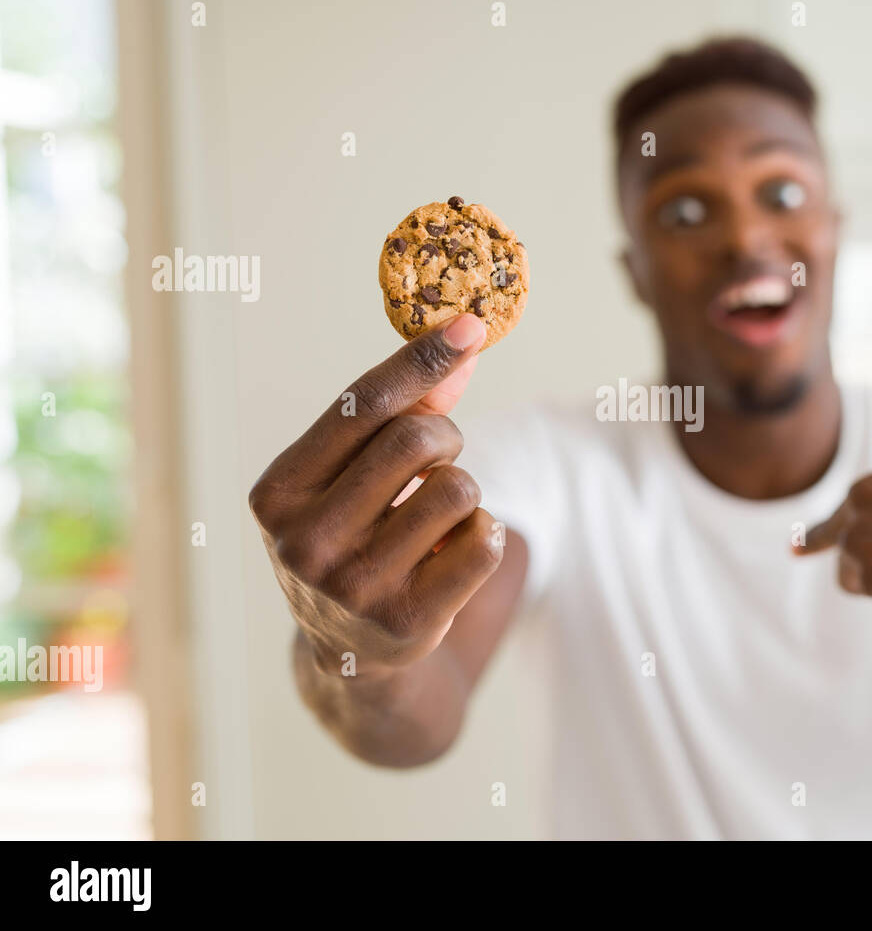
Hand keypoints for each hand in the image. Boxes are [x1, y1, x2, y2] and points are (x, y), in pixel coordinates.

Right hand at [248, 313, 502, 678]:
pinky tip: (454, 553)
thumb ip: (402, 411)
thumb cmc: (353, 539)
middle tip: (440, 454)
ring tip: (440, 514)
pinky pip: (485, 542)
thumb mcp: (351, 477)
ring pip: (459, 489)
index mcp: (277, 493)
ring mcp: (353, 588)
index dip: (420, 360)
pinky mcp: (406, 622)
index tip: (468, 325)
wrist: (350, 654)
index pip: (358, 406)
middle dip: (445, 436)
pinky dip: (484, 533)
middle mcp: (304, 542)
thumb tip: (464, 344)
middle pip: (414, 440)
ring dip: (465, 489)